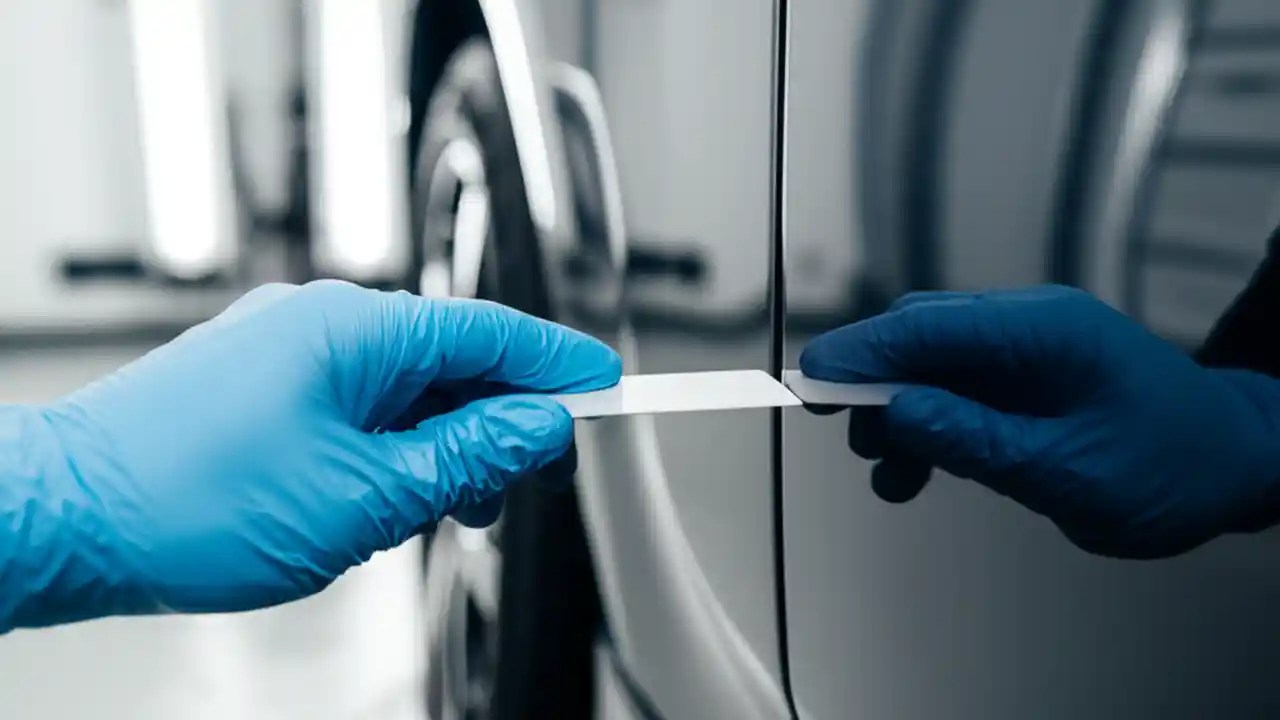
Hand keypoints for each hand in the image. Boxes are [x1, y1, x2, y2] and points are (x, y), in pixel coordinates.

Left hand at [1, 281, 619, 628]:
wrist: (64, 517)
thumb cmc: (189, 501)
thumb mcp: (364, 494)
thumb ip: (465, 456)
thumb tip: (536, 427)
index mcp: (357, 329)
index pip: (494, 334)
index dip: (559, 366)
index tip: (607, 388)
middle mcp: (323, 321)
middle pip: (454, 358)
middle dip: (500, 421)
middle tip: (526, 482)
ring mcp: (288, 347)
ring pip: (407, 386)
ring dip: (444, 442)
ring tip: (447, 509)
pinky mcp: (264, 380)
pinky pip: (359, 398)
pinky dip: (394, 442)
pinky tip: (395, 491)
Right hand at [799, 285, 1279, 557]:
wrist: (1237, 465)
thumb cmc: (1174, 466)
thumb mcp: (1070, 470)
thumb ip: (976, 439)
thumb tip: (898, 413)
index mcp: (1042, 330)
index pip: (925, 326)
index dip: (859, 354)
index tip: (810, 383)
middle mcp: (1026, 327)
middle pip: (916, 336)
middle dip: (869, 384)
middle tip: (843, 434)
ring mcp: (1023, 351)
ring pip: (927, 366)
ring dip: (894, 414)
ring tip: (886, 473)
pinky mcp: (1021, 381)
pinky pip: (953, 392)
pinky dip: (924, 428)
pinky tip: (913, 471)